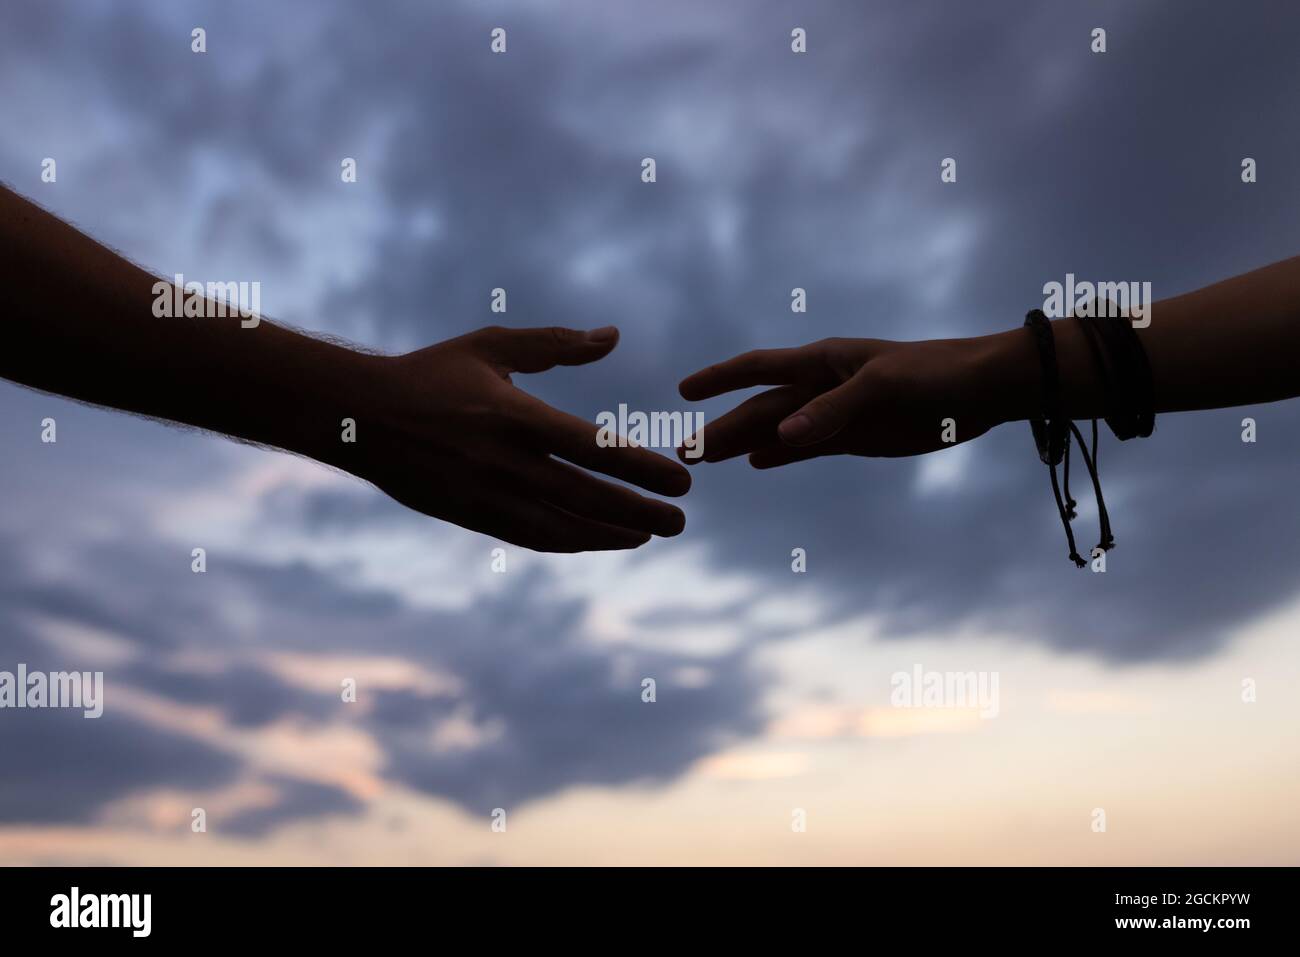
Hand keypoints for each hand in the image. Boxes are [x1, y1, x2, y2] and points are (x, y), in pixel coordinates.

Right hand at [346, 325, 689, 551]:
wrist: (359, 417)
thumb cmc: (430, 373)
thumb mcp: (491, 345)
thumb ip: (555, 343)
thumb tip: (613, 337)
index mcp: (517, 416)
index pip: (595, 449)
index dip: (644, 468)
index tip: (683, 479)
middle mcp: (506, 463)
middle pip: (589, 497)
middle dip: (641, 512)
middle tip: (681, 520)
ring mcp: (488, 497)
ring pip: (564, 527)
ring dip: (611, 534)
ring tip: (649, 533)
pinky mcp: (472, 518)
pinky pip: (532, 537)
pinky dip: (571, 541)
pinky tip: (598, 539)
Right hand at [678, 334, 1023, 467]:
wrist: (982, 390)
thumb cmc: (935, 373)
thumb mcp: (883, 387)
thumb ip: (831, 412)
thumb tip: (779, 438)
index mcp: (822, 361)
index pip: (758, 368)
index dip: (720, 378)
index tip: (685, 392)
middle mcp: (821, 385)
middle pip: (760, 409)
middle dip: (722, 428)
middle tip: (683, 453)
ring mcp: (835, 413)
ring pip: (778, 431)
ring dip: (743, 444)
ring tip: (706, 461)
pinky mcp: (855, 436)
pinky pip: (807, 446)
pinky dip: (781, 454)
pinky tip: (758, 463)